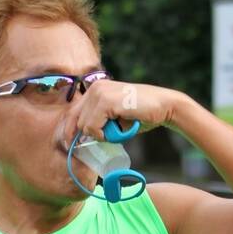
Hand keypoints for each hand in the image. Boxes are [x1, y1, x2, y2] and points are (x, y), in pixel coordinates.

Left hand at [62, 79, 176, 147]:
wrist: (163, 106)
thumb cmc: (140, 114)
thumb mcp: (114, 117)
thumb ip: (98, 122)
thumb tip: (82, 138)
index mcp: (95, 89)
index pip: (72, 112)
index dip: (69, 130)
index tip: (69, 145)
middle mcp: (94, 88)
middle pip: (75, 120)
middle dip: (82, 136)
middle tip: (93, 145)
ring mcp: (99, 93)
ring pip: (84, 126)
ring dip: (99, 135)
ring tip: (117, 131)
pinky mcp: (106, 102)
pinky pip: (93, 127)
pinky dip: (103, 135)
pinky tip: (118, 131)